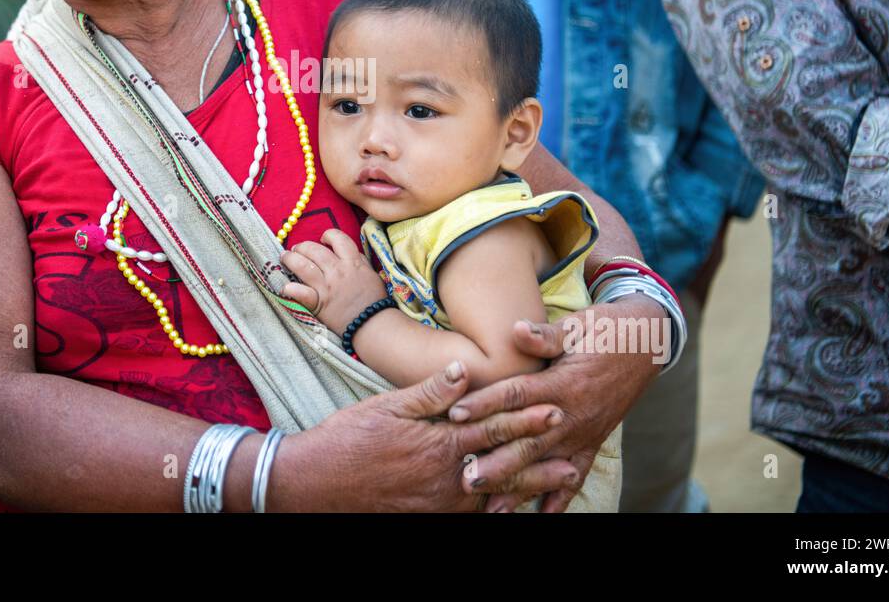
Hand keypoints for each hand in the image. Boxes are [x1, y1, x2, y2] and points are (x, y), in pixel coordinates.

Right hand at [272, 361, 578, 511]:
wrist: (316, 483)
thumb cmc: (348, 438)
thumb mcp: (387, 405)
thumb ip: (431, 391)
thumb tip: (464, 369)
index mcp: (440, 444)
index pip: (494, 427)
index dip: (526, 418)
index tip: (555, 408)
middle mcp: (447, 479)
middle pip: (505, 467)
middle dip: (540, 459)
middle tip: (572, 456)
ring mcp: (440, 504)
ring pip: (495, 495)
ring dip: (528, 488)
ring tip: (559, 482)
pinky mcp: (429, 519)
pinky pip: (472, 515)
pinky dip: (496, 510)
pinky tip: (512, 507)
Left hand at [280, 229, 388, 332]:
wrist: (374, 324)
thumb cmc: (374, 300)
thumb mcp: (371, 274)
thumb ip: (360, 261)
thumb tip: (349, 251)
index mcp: (352, 262)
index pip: (338, 238)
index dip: (328, 235)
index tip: (322, 239)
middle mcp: (337, 271)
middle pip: (314, 250)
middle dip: (302, 246)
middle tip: (297, 248)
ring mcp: (327, 287)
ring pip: (303, 266)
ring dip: (290, 259)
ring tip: (285, 258)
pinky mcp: (319, 304)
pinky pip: (301, 293)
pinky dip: (291, 289)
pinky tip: (286, 287)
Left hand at [447, 296, 665, 512]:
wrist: (646, 342)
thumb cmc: (606, 329)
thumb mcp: (577, 325)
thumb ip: (545, 334)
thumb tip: (516, 329)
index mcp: (563, 383)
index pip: (517, 395)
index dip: (486, 404)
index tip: (455, 414)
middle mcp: (571, 414)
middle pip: (528, 442)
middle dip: (498, 463)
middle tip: (468, 480)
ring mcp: (584, 432)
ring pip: (546, 466)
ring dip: (520, 489)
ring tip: (493, 509)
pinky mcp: (593, 441)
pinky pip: (575, 474)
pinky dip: (560, 498)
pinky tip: (543, 517)